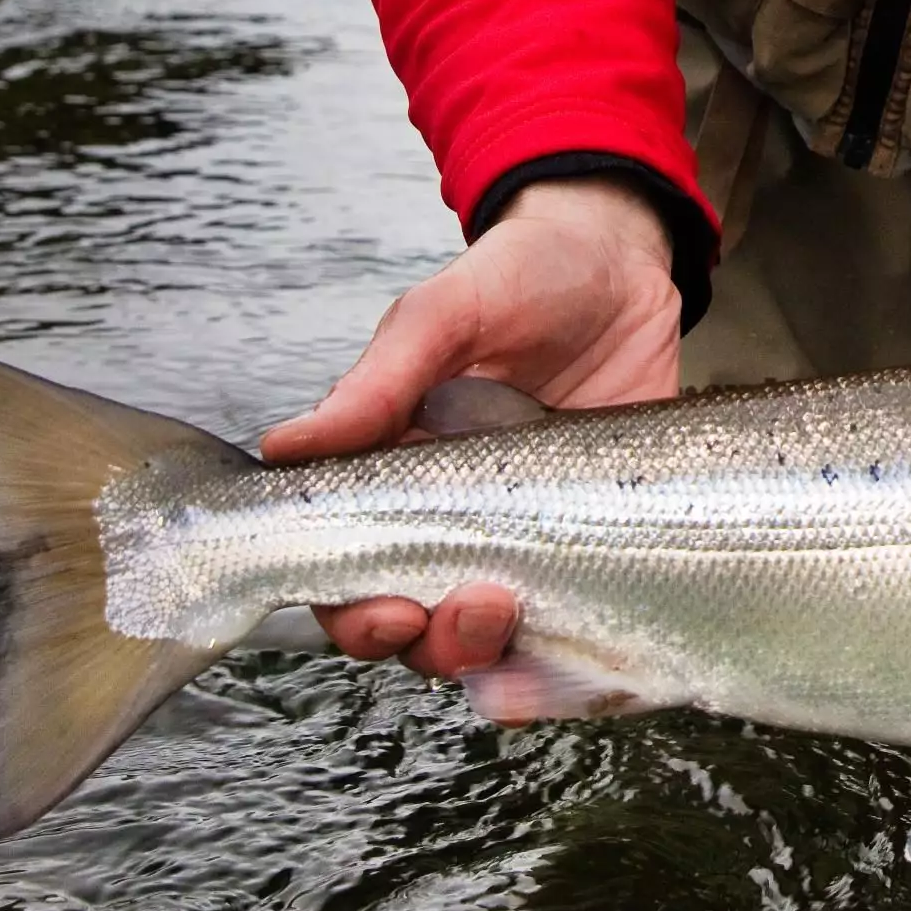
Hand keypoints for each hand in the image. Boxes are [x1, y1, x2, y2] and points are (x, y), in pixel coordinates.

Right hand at [266, 179, 680, 680]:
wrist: (626, 260)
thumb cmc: (524, 276)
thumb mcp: (446, 313)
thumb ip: (378, 383)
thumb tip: (283, 447)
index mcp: (399, 471)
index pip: (350, 571)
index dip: (355, 609)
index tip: (387, 608)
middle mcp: (456, 518)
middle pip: (415, 622)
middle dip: (428, 642)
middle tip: (467, 609)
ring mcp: (529, 535)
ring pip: (487, 638)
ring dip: (487, 649)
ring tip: (509, 610)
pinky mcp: (598, 540)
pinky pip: (576, 622)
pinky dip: (569, 650)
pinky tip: (583, 641)